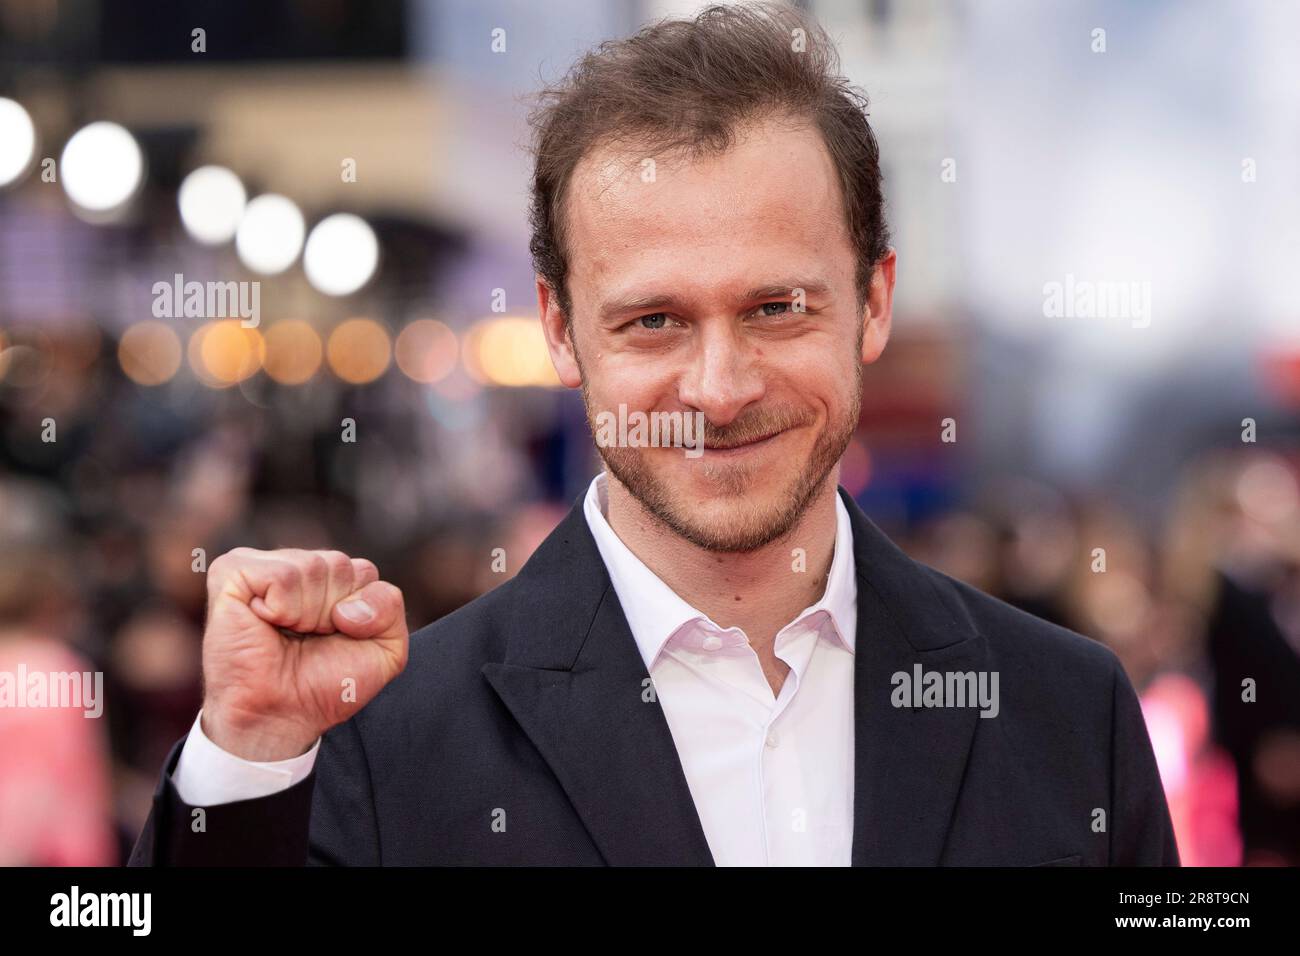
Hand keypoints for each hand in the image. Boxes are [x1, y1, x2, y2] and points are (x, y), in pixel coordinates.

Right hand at [198, 548, 408, 760]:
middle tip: (306, 639)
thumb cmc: (323, 684)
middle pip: (341, 566)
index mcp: (326, 576)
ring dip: (307, 614)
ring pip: (312, 567)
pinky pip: (282, 574)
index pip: (365, 571)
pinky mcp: (231, 572)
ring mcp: (260, 565)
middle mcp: (293, 564)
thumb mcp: (385, 649)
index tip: (336, 639)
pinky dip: (284, 607)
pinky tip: (266, 623)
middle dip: (332, 612)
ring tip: (285, 633)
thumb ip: (390, 606)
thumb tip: (347, 603)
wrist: (278, 717)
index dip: (361, 614)